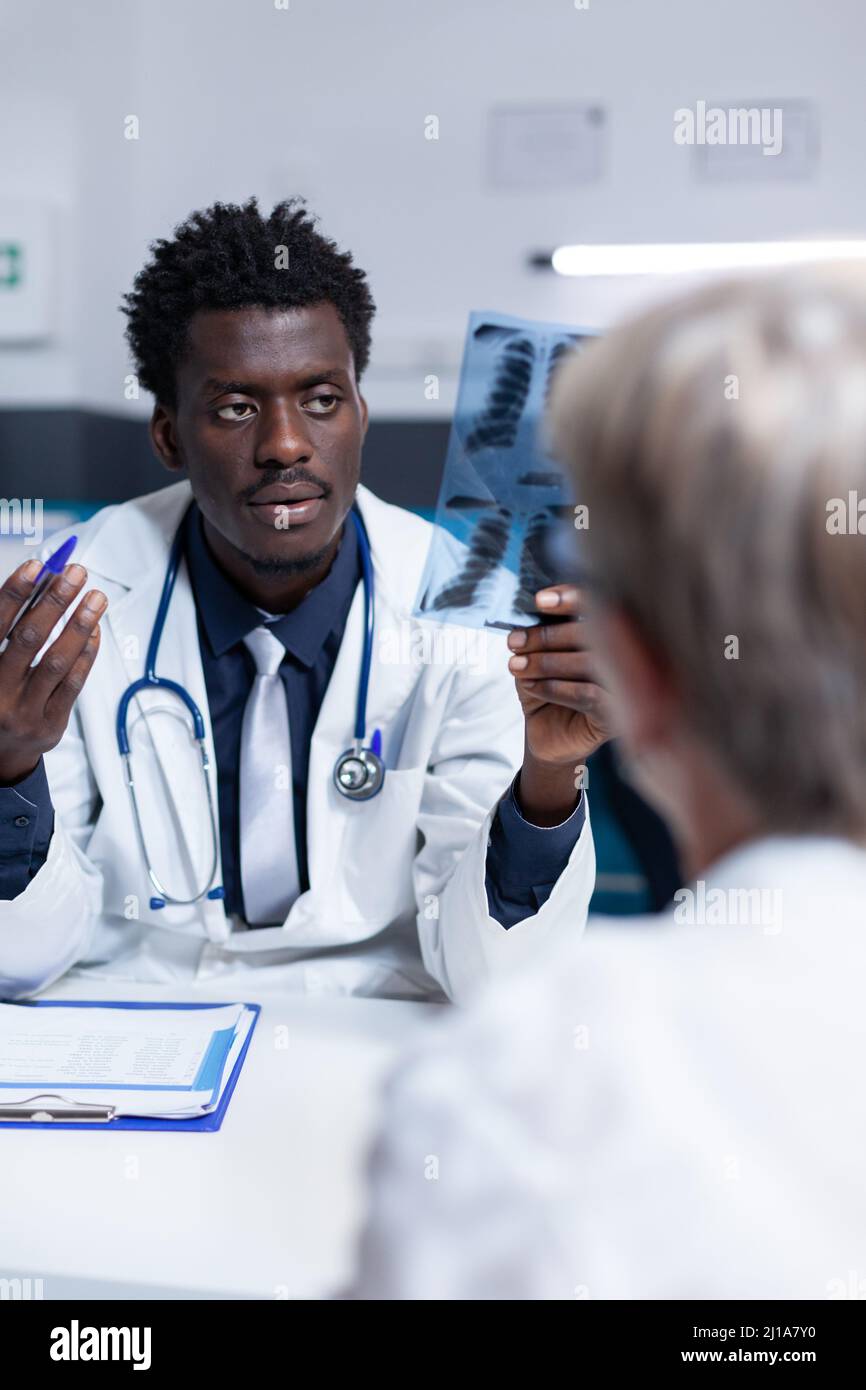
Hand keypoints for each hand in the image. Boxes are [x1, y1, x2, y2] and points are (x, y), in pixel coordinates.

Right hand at [0, 559, 106, 784]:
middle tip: (75, 573)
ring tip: (96, 597)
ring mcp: (25, 710)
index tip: (37, 567)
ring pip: (57, 662)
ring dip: (80, 624)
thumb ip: (7, 631)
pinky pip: (74, 683)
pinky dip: (87, 654)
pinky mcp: (50, 723)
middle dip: (55, 601)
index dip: (15, 594)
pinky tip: (95, 630)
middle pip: (29, 639)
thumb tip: (36, 584)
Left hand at [506, 584, 614, 823]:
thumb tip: (531, 611)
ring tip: (516, 666)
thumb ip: (544, 634)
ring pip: (590, 663)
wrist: (549, 738)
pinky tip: (532, 687)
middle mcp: (629, 657)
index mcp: (613, 635)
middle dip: (548, 635)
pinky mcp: (617, 716)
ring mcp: (627, 687)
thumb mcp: (541, 657)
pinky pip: (588, 695)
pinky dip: (556, 688)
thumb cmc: (549, 690)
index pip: (601, 605)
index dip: (572, 598)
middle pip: (593, 634)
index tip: (540, 601)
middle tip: (514, 641)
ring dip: (547, 662)